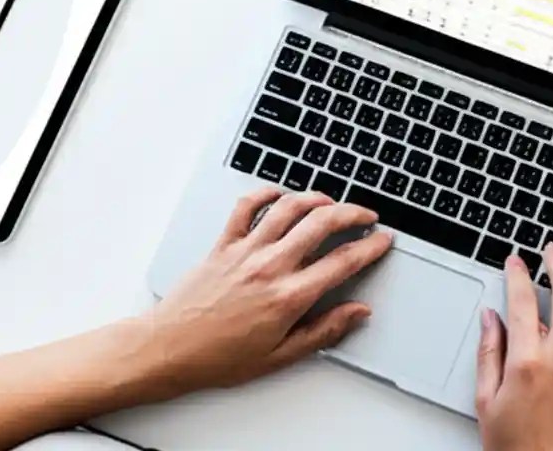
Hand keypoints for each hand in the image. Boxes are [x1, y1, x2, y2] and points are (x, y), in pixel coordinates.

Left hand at [133, 188, 393, 400]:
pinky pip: (248, 206)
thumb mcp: (280, 356)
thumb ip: (324, 331)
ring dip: (317, 198)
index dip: (370, 248)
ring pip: (289, 207)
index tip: (383, 241)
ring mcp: (245, 250)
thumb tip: (356, 313)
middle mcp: (269, 266)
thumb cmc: (219, 358)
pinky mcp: (223, 244)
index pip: (342, 262)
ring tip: (332, 202)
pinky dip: (267, 194)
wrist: (169, 349)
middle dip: (353, 213)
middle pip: (322, 223)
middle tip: (367, 216)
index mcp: (288, 297)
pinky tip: (281, 195)